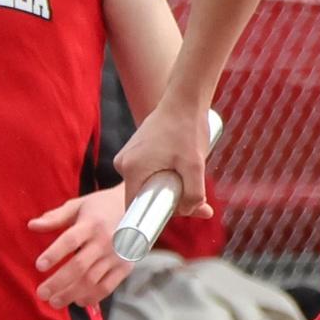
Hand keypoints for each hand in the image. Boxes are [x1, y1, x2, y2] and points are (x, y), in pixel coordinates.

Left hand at [30, 184, 129, 308]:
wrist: (139, 210)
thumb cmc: (101, 208)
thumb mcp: (78, 206)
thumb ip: (55, 217)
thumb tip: (31, 225)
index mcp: (91, 224)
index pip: (70, 240)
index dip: (54, 254)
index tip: (39, 266)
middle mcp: (105, 241)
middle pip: (79, 266)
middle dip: (58, 282)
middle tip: (41, 293)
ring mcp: (117, 256)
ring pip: (91, 281)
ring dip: (71, 294)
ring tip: (54, 302)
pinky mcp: (126, 267)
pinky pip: (107, 287)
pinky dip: (92, 297)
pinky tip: (77, 301)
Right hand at [114, 103, 215, 226]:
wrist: (184, 100)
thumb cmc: (188, 131)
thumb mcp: (196, 167)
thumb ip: (194, 195)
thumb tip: (192, 211)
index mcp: (131, 169)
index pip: (135, 209)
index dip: (154, 219)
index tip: (175, 217)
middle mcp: (123, 163)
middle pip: (144, 198)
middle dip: (169, 202)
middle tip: (195, 196)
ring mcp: (127, 156)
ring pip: (148, 186)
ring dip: (169, 188)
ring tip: (188, 173)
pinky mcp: (134, 152)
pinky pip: (148, 175)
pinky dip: (165, 177)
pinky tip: (181, 167)